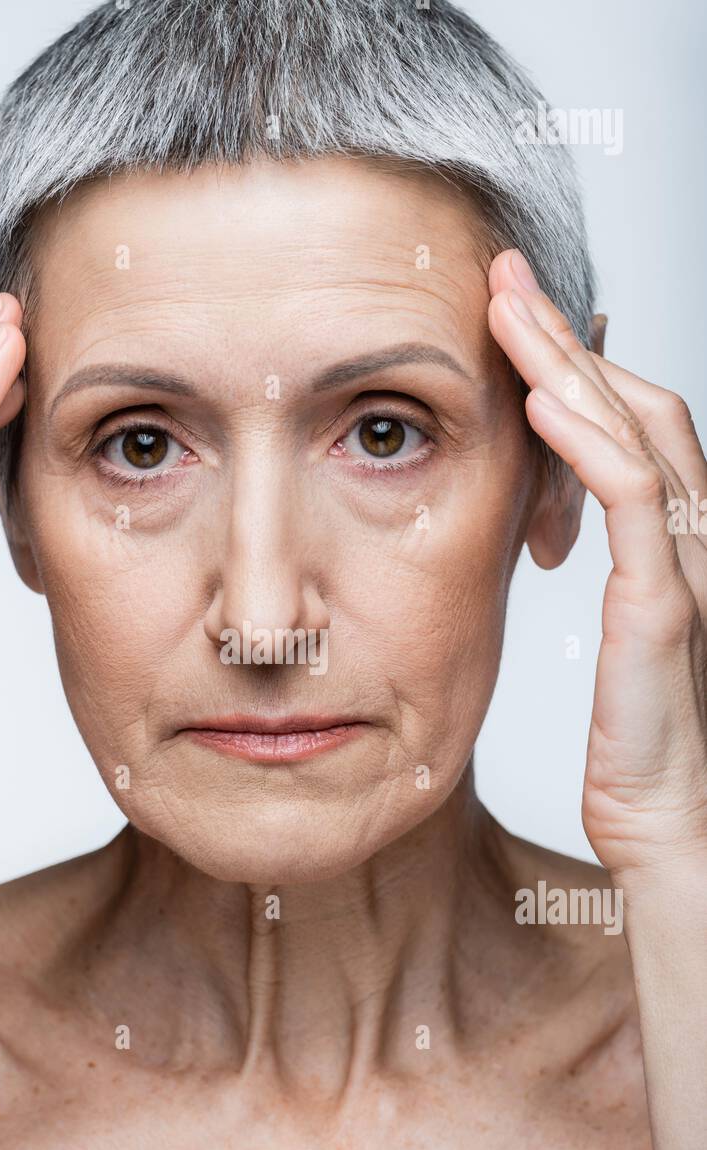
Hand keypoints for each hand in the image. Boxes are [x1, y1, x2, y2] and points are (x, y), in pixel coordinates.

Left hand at [487, 249, 706, 884]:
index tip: (513, 320)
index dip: (578, 363)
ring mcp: (686, 566)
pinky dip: (590, 441)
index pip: (632, 424)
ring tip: (508, 309)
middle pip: (638, 402)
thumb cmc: (643, 747)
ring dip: (569, 361)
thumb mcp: (616, 642)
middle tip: (504, 278)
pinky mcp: (666, 605)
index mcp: (673, 544)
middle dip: (567, 335)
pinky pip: (634, 500)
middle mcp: (691, 538)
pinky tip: (541, 401)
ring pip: (639, 430)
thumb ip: (601, 574)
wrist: (678, 828)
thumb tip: (548, 527)